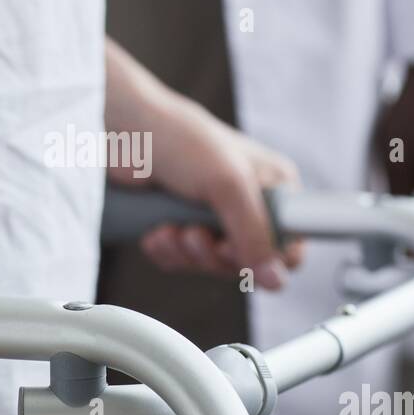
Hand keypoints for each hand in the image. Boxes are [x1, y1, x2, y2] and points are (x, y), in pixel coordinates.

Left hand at [111, 97, 303, 290]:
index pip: (290, 246)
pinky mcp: (182, 227)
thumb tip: (275, 279)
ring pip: (212, 267)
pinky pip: (182, 263)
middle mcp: (248, 205)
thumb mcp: (227, 184)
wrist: (122, 134)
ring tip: (173, 226)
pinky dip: (167, 251)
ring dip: (186, 251)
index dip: (263, 258)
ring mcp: (214, 218)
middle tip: (195, 233)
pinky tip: (158, 228)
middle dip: (214, 254)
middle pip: (247, 264)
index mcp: (274, 188)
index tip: (233, 246)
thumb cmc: (179, 140)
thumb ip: (255, 233)